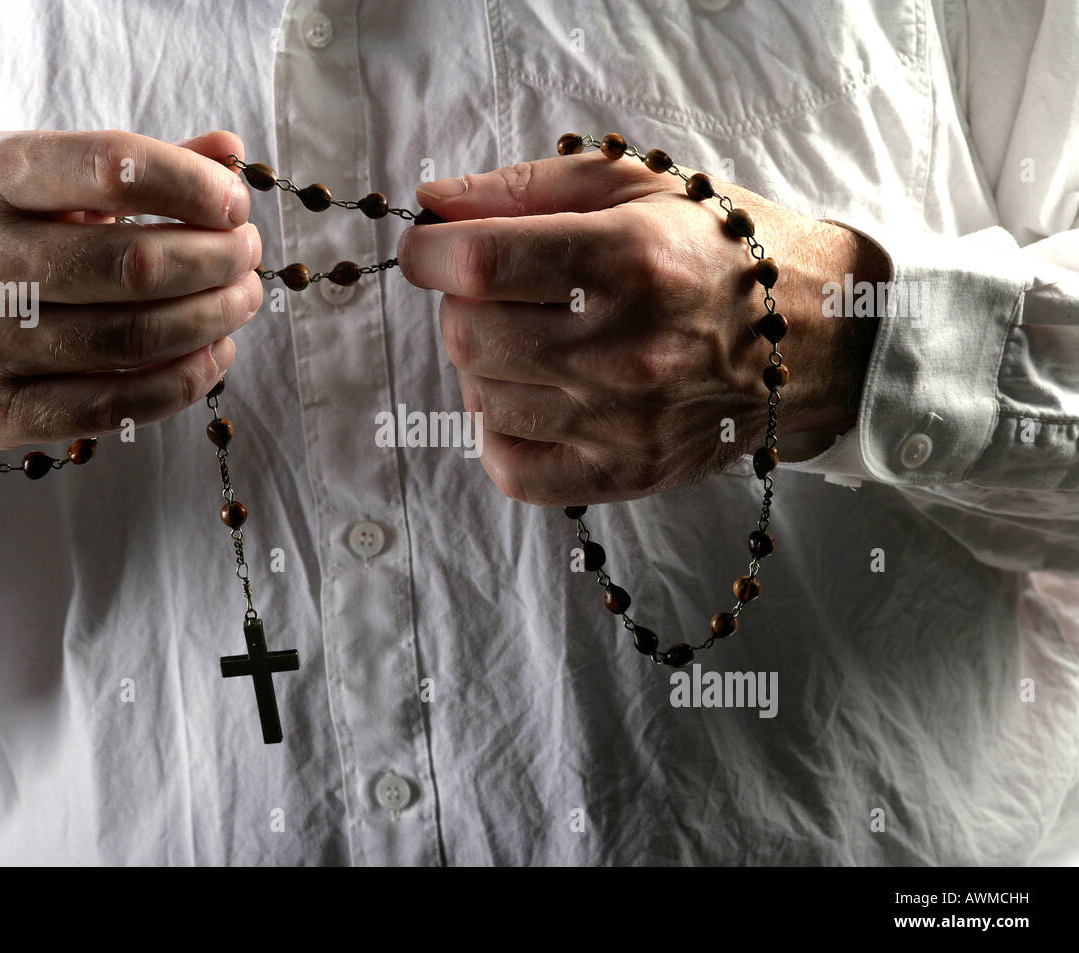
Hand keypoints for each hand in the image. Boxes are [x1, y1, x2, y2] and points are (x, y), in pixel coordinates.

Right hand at [0, 129, 261, 447]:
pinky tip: (215, 353)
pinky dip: (185, 380)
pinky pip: (115, 404)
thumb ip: (137, 168)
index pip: (112, 169)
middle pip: (134, 266)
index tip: (235, 204)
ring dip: (212, 319)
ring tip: (240, 298)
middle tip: (245, 256)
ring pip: (134, 338)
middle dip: (215, 260)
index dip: (193, 186)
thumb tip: (231, 156)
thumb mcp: (45, 177)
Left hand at [397, 149, 887, 504]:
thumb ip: (525, 189)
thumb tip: (432, 205)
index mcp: (629, 260)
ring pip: (481, 398)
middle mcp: (624, 348)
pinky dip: (499, 432)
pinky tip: (531, 397)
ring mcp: (623, 421)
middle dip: (461, 304)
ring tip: (534, 338)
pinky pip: (511, 470)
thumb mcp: (636, 186)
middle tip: (501, 289)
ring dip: (484, 362)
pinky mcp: (625, 472)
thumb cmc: (720, 248)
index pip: (478, 265)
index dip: (429, 253)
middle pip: (468, 336)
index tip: (431, 247)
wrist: (817, 334)